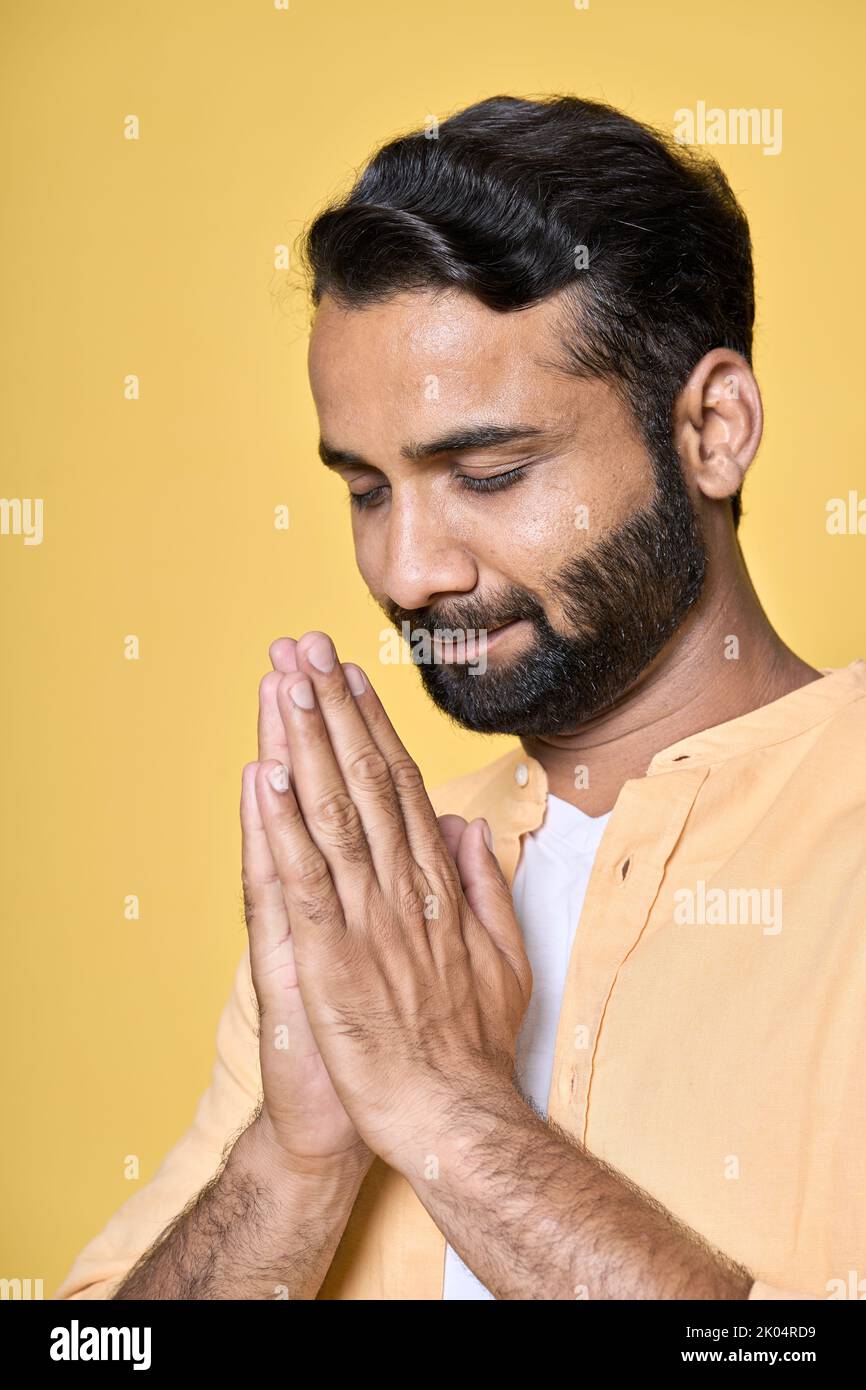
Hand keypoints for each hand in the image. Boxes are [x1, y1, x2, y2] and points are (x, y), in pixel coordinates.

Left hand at [253, 630, 532, 1174]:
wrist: (453, 1117)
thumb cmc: (473, 1045)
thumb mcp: (503, 956)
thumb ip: (483, 887)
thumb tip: (466, 828)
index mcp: (434, 885)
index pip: (399, 788)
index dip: (372, 728)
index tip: (351, 679)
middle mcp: (400, 887)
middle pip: (363, 782)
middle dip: (334, 710)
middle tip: (308, 648)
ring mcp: (364, 918)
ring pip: (332, 814)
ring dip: (306, 745)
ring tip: (287, 683)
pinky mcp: (328, 956)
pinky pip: (301, 879)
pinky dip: (281, 826)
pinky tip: (264, 774)